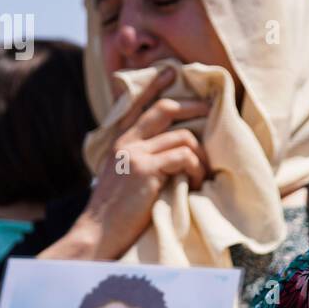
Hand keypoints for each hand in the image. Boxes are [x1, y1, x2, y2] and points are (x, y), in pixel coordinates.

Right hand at [41, 68, 212, 260]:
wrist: (97, 236)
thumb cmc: (115, 214)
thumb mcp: (123, 179)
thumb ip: (139, 161)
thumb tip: (170, 155)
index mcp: (119, 143)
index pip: (137, 105)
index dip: (154, 85)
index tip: (170, 71)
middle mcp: (125, 143)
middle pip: (164, 109)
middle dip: (193, 107)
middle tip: (211, 112)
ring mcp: (134, 154)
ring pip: (182, 137)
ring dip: (201, 156)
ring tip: (204, 174)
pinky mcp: (145, 170)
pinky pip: (184, 157)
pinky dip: (197, 169)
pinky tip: (196, 183)